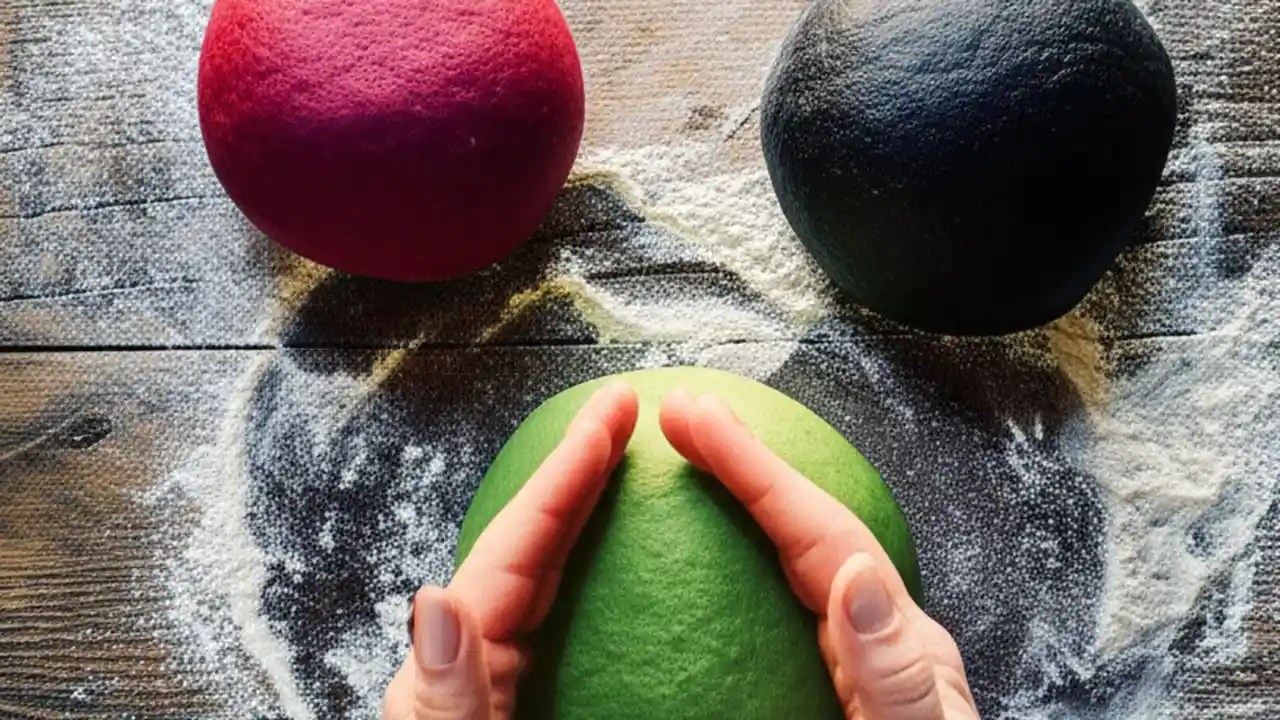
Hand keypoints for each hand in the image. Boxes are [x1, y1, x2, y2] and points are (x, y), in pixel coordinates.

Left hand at [382, 382, 638, 719]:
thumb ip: (446, 692)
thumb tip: (434, 600)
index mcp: (448, 663)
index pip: (515, 550)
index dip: (564, 476)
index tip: (610, 416)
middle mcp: (472, 652)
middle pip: (531, 541)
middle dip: (577, 468)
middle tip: (623, 406)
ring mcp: (500, 672)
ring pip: (545, 571)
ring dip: (583, 507)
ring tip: (622, 453)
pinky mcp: (529, 696)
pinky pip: (560, 614)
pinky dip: (586, 566)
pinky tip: (617, 554)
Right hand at [660, 391, 979, 719]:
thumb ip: (893, 674)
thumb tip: (855, 577)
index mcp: (904, 643)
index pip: (822, 534)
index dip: (756, 467)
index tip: (698, 416)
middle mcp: (879, 636)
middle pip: (802, 526)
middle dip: (742, 461)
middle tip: (678, 415)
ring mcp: (854, 660)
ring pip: (791, 557)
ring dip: (742, 498)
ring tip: (690, 456)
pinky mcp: (828, 691)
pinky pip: (780, 605)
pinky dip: (746, 557)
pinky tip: (710, 560)